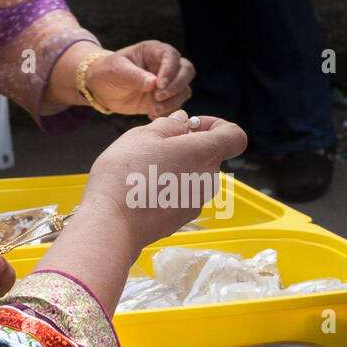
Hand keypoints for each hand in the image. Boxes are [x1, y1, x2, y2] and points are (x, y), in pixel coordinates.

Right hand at [82, 111, 247, 250]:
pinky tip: (142, 190)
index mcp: (204, 154)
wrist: (111, 225)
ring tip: (142, 169)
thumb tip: (183, 121)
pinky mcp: (183, 218)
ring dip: (176, 167)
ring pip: (193, 175)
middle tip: (154, 145)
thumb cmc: (126, 176)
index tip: (191, 126)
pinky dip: (168, 188)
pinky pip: (182, 194)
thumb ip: (169, 126)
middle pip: (209, 155)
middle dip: (187, 146)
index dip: (217, 125)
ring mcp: (197, 202)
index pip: (234, 136)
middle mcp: (208, 179)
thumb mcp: (142, 136)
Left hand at [85, 42, 194, 116]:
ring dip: (172, 101)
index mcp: (153, 51)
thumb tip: (153, 83)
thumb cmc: (107, 73)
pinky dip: (168, 111)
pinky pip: (177, 104)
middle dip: (176, 86)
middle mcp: (164, 64)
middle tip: (157, 97)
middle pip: (186, 71)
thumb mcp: (117, 71)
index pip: (172, 56)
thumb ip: (135, 76)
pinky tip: (151, 113)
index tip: (159, 85)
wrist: (102, 89)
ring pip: (184, 89)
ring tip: (152, 109)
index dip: (170, 70)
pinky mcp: (165, 98)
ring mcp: (167, 82)